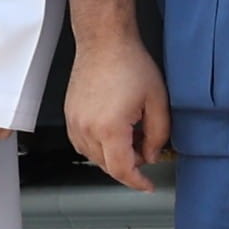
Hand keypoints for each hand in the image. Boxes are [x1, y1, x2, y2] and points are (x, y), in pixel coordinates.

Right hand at [65, 36, 171, 187]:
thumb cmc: (130, 64)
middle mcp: (86, 129)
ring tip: (133, 136)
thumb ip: (159, 134)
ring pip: (93, 156)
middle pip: (107, 166)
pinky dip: (99, 146)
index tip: (148, 185)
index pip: (122, 170)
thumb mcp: (157, 101)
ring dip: (113, 156)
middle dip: (129, 166)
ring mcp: (74, 123)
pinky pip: (83, 143)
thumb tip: (151, 156)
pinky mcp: (69, 116)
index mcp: (109, 128)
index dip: (137, 182)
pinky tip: (115, 132)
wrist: (104, 42)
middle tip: (147, 151)